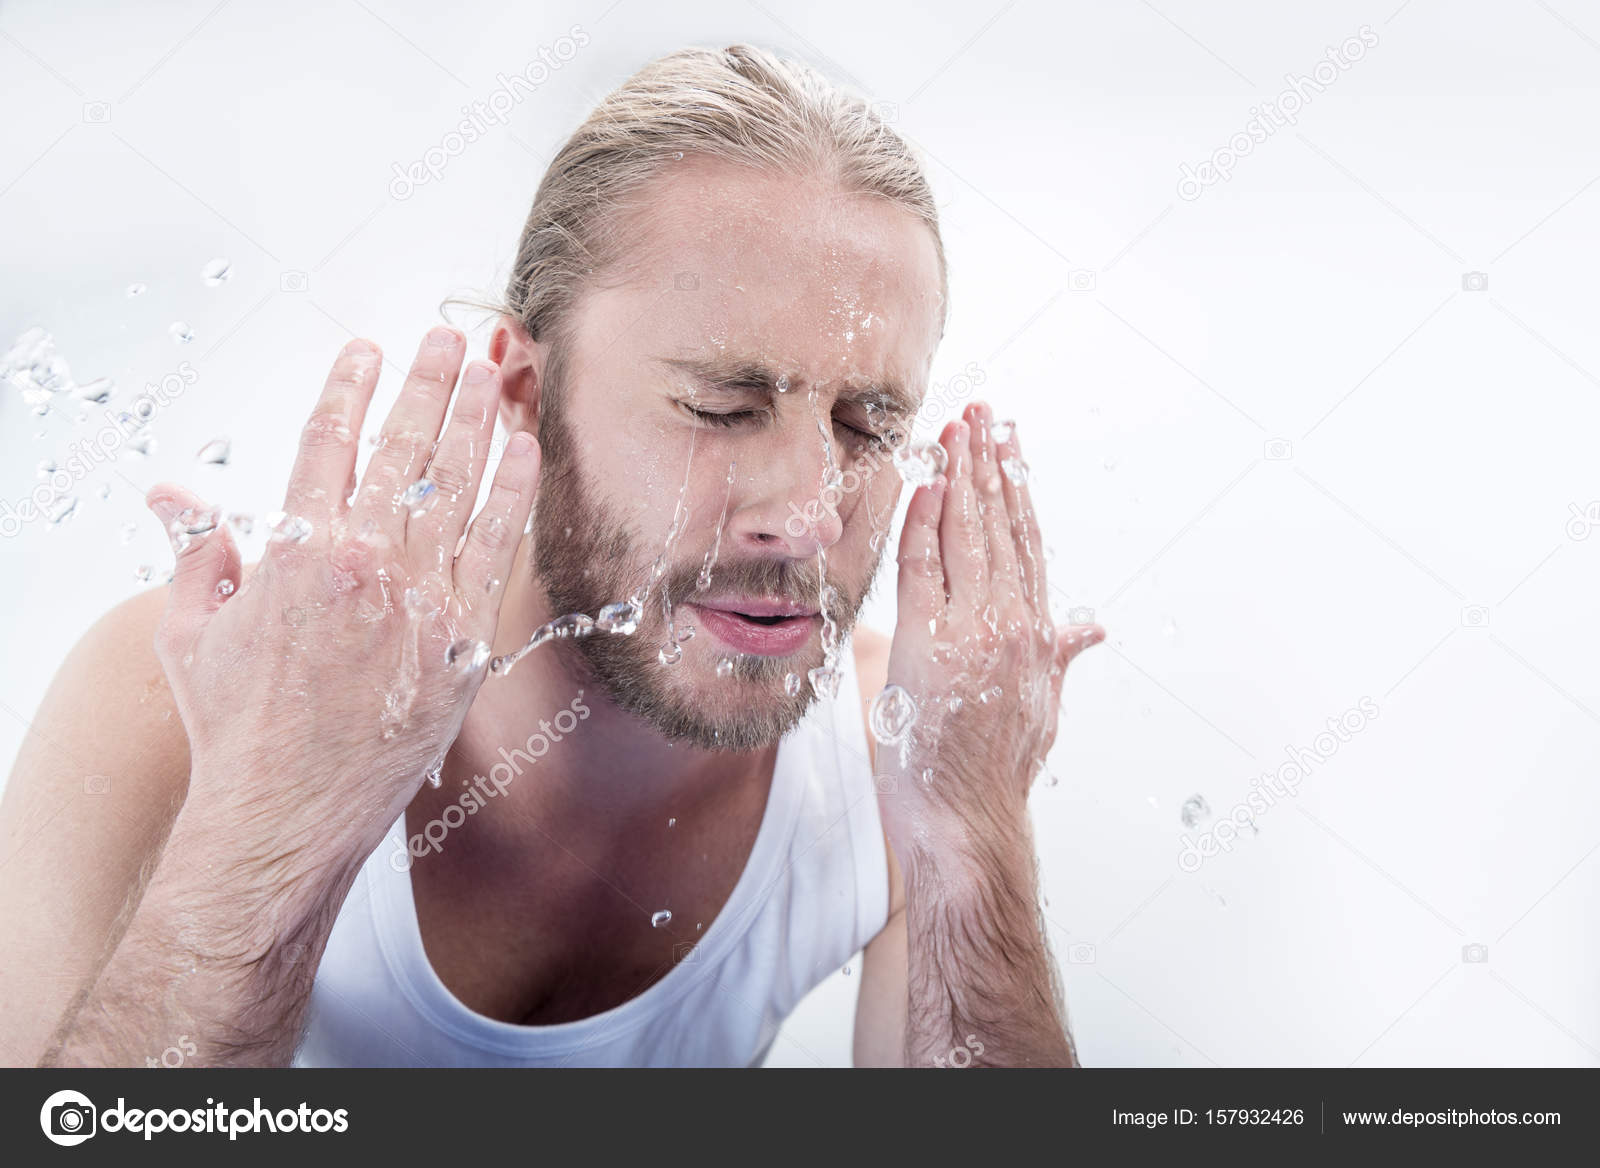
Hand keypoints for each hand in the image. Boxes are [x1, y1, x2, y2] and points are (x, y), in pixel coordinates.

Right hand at [144, 328, 539, 882]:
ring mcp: (420, 599)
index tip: (367, 348)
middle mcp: (365, 562)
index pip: (328, 441)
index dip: (351, 386)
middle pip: (403, 449)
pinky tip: (525, 450)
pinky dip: (513, 494)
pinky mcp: (463, 639)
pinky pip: (495, 550)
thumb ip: (195, 553)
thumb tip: (173, 494)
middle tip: (446, 338)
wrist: (286, 811)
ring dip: (475, 420)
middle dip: (426, 384)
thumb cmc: (235, 727)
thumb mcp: (191, 633)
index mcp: (296, 549)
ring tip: (492, 369)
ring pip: (456, 487)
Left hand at [879, 401, 1101, 854]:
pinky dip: (926, 521)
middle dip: (990, 463)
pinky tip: (928, 482)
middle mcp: (1012, 624)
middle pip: (1001, 526)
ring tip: (957, 427)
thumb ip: (1061, 658)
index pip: (1027, 543)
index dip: (1017, 489)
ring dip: (961, 475)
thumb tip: (1090, 631)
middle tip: (983, 412)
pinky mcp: (928, 644)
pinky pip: (924, 567)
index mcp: (1037, 633)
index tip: (1010, 445)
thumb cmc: (995, 771)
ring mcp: (972, 631)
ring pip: (968, 535)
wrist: (968, 821)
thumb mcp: (1041, 707)